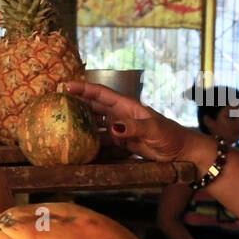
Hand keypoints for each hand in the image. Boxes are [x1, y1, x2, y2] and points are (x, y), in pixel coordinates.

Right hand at [59, 81, 196, 162]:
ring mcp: (120, 131)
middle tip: (55, 104)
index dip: (84, 89)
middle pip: (94, 107)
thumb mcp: (154, 130)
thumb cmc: (171, 137)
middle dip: (76, 104)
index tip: (65, 86)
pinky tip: (78, 149)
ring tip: (61, 127)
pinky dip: (90, 145)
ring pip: (95, 126)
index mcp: (127, 106)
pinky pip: (102, 143)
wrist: (183, 153)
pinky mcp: (122, 145)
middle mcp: (121, 115)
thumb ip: (134, 128)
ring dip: (81, 125)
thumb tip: (113, 128)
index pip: (101, 94)